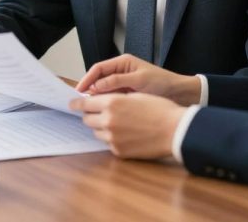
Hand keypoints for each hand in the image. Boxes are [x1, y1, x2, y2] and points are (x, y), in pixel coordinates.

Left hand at [69, 93, 185, 158]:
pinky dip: (113, 138)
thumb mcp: (135, 95)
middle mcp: (108, 121)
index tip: (72, 104)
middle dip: (91, 115)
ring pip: (96, 132)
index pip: (84, 104)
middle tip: (100, 113)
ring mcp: (112, 138)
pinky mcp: (119, 151)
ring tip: (118, 124)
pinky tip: (127, 135)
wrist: (175, 130)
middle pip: (87, 119)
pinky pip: (108, 143)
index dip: (77, 104)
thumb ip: (114, 98)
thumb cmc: (159, 109)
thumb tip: (99, 99)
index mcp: (111, 103)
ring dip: (101, 127)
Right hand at [76, 54, 200, 105]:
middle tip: (81, 102)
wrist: (181, 94)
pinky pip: (113, 99)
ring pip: (104, 90)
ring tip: (90, 108)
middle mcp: (121, 72)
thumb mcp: (139, 80)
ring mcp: (124, 84)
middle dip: (89, 90)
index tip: (79, 91)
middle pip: (99, 79)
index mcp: (123, 63)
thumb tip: (95, 87)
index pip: (98, 69)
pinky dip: (107, 105)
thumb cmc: (163, 83)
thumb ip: (116, 81)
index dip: (87, 79)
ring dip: (97, 98)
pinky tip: (104, 112)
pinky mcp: (128, 96)